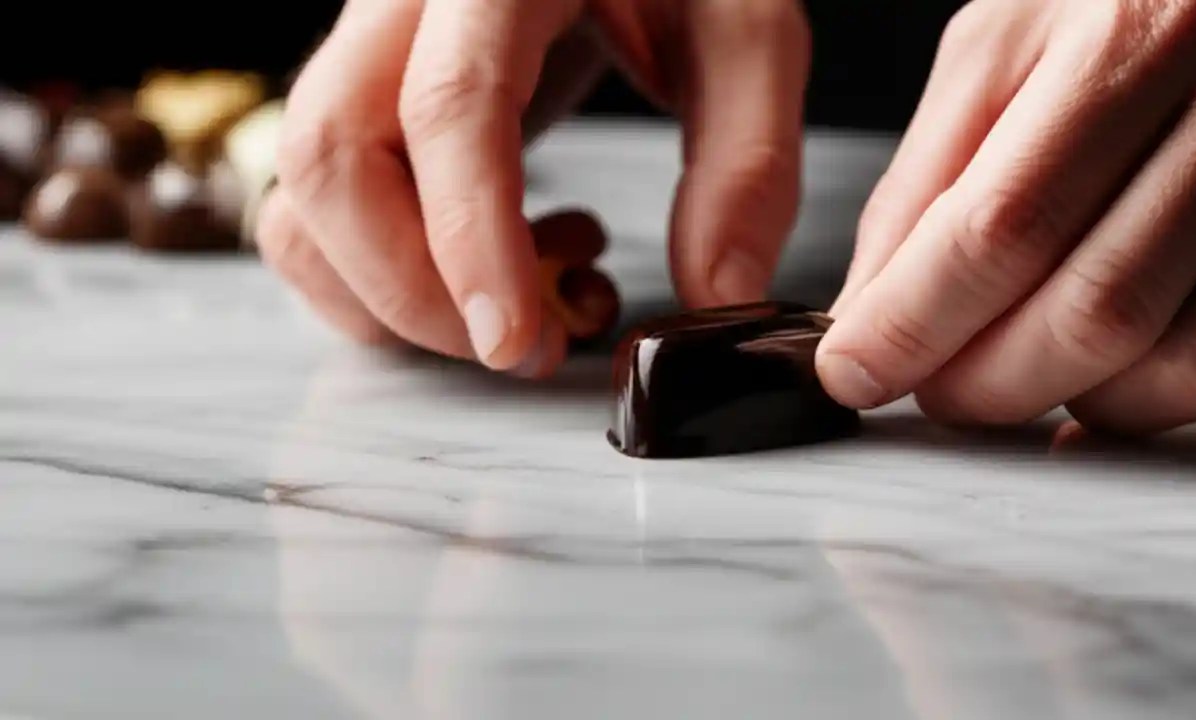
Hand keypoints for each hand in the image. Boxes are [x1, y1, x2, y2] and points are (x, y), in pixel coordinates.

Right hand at [257, 0, 809, 378]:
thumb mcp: (745, 36)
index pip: (448, 105)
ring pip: (306, 195)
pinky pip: (316, 207)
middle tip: (526, 349)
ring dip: (394, 294)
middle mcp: (402, 4)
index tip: (515, 342)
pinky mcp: (363, 100)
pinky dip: (383, 276)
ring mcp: (365, 50)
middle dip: (415, 292)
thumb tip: (717, 297)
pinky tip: (492, 261)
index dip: (470, 239)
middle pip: (335, 157)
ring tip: (525, 297)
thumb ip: (746, 164)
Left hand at [819, 0, 1195, 433]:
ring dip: (1082, 401)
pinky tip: (1128, 355)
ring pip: (1189, 363)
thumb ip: (928, 173)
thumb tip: (870, 306)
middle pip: (1097, 312)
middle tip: (936, 387)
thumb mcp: (1008, 40)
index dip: (914, 322)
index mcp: (1139, 36)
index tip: (854, 370)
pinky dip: (1174, 392)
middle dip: (989, 383)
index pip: (1004, 226)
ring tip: (1029, 368)